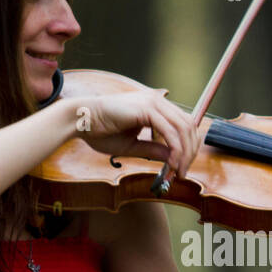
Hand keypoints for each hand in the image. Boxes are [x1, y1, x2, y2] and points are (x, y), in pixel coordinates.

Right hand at [76, 90, 200, 178]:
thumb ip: (154, 150)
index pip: (182, 124)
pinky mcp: (148, 109)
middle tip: (183, 172)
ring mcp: (153, 102)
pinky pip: (171, 132)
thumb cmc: (101, 131)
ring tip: (179, 171)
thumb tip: (173, 159)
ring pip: (183, 129)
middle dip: (190, 151)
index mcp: (154, 106)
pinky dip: (175, 150)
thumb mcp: (133, 146)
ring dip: (185, 153)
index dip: (188, 146)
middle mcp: (157, 100)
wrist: (81, 121)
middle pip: (188, 125)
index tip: (182, 166)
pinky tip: (172, 163)